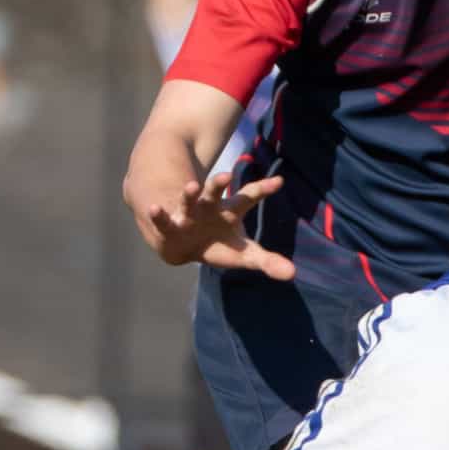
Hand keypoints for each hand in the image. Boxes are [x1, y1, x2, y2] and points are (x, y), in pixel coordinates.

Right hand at [139, 170, 292, 279]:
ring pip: (189, 199)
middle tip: (226, 175)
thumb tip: (292, 274)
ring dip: (190, 193)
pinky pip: (164, 219)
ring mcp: (189, 213)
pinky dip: (160, 215)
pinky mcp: (171, 225)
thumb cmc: (220, 245)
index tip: (279, 182)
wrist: (186, 248)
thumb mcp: (245, 253)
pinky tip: (155, 208)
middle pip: (215, 191)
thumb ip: (267, 261)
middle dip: (219, 184)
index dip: (263, 188)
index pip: (249, 196)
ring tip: (191, 186)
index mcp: (231, 210)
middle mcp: (210, 206)